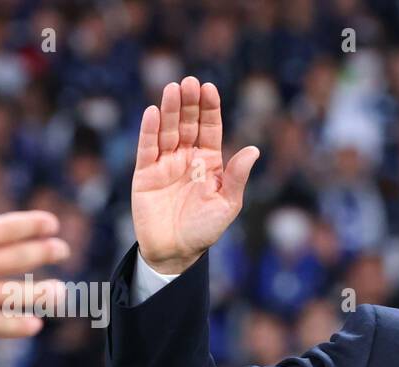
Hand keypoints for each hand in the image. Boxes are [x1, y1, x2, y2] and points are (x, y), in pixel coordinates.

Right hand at [0, 217, 75, 338]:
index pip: (5, 228)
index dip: (29, 225)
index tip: (53, 224)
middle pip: (15, 258)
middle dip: (40, 253)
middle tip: (64, 250)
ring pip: (12, 293)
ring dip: (39, 293)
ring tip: (62, 293)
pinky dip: (15, 325)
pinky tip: (36, 326)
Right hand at [132, 76, 258, 274]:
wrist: (175, 252)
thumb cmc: (204, 230)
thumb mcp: (227, 205)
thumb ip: (237, 177)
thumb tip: (254, 149)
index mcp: (209, 163)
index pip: (209, 129)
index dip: (209, 109)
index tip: (209, 88)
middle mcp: (187, 159)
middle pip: (188, 124)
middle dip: (189, 103)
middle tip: (189, 81)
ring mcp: (165, 164)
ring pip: (168, 131)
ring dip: (170, 110)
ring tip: (173, 89)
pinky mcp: (145, 174)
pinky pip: (147, 148)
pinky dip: (150, 131)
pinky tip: (154, 113)